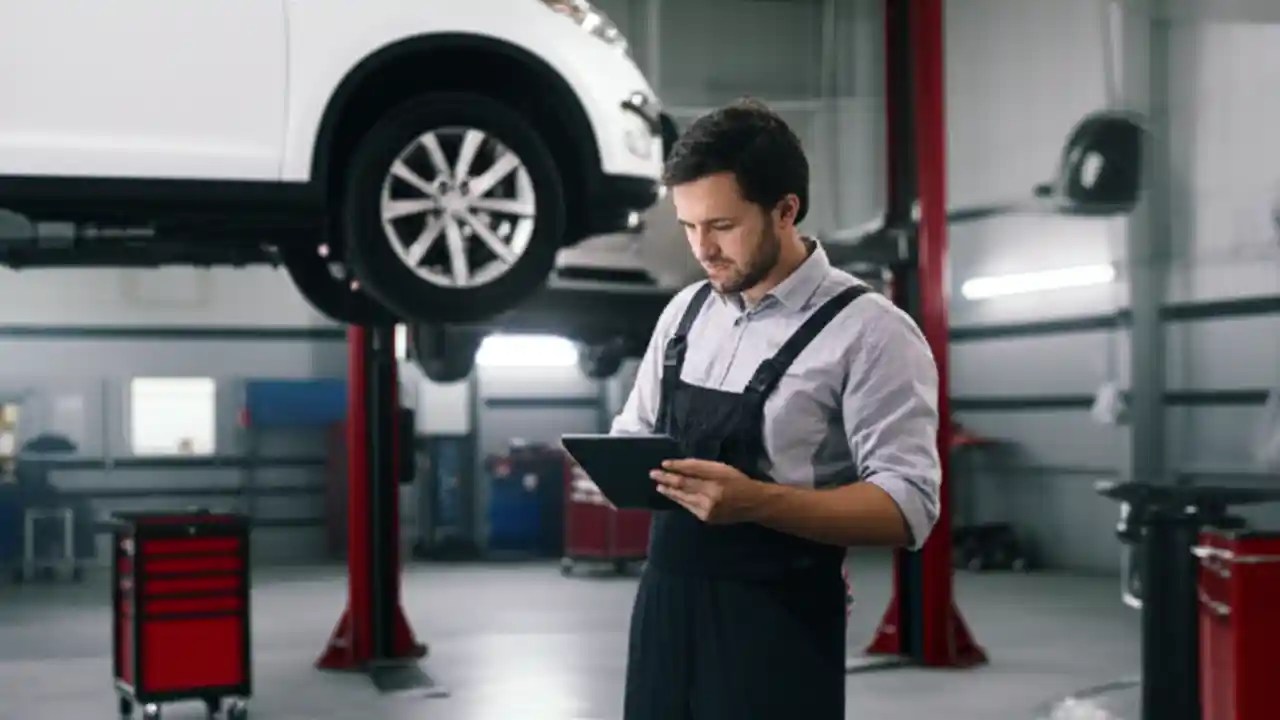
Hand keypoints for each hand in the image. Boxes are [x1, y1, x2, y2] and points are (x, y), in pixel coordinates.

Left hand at [649, 459, 765, 523]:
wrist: (752, 504)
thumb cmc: (736, 481)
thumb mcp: (721, 468)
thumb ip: (701, 468)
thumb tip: (679, 467)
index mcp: (716, 480)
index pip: (690, 472)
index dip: (676, 468)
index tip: (663, 464)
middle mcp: (711, 496)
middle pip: (683, 486)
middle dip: (666, 479)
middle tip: (653, 474)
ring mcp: (707, 509)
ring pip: (683, 498)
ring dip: (669, 492)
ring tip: (659, 486)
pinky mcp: (706, 518)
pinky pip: (688, 507)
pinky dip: (680, 500)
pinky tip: (674, 495)